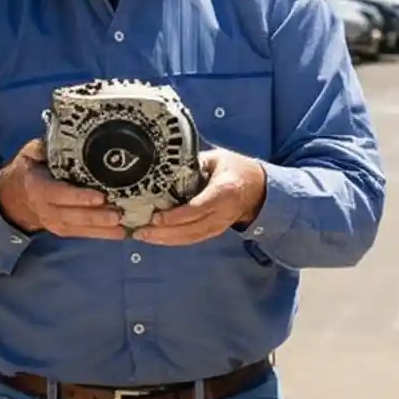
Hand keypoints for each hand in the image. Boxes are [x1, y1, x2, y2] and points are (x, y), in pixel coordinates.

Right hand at [0, 139, 126, 239]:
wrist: (13, 198)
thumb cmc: (27, 171)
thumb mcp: (30, 154)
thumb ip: (44, 148)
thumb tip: (62, 136)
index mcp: (37, 186)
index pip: (58, 194)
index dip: (78, 197)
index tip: (99, 196)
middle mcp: (45, 208)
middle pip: (72, 215)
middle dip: (96, 216)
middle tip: (118, 214)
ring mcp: (54, 223)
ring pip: (79, 228)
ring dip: (102, 229)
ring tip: (122, 227)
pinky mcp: (63, 231)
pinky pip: (82, 234)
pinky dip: (101, 235)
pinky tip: (119, 233)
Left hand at [133, 148, 266, 245]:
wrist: (259, 187)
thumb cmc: (235, 168)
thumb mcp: (216, 158)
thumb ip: (193, 163)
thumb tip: (165, 165)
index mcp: (224, 191)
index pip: (198, 208)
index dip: (176, 216)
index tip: (156, 217)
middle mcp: (224, 212)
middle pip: (192, 228)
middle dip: (164, 232)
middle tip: (140, 231)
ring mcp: (221, 225)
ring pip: (191, 237)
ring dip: (166, 239)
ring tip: (142, 236)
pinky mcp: (215, 231)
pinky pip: (193, 239)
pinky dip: (174, 240)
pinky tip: (156, 238)